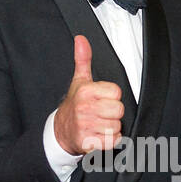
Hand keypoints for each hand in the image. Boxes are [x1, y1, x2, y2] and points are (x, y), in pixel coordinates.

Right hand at [54, 35, 123, 154]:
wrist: (61, 131)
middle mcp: (85, 108)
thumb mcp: (79, 80)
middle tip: (102, 113)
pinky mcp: (89, 142)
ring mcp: (86, 126)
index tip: (102, 99)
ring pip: (117, 126)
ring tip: (99, 124)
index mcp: (86, 91)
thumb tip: (81, 39)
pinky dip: (110, 140)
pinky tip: (99, 135)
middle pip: (119, 110)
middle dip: (113, 113)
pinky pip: (113, 140)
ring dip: (111, 127)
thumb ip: (83, 59)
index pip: (116, 92)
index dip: (112, 96)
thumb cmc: (74, 105)